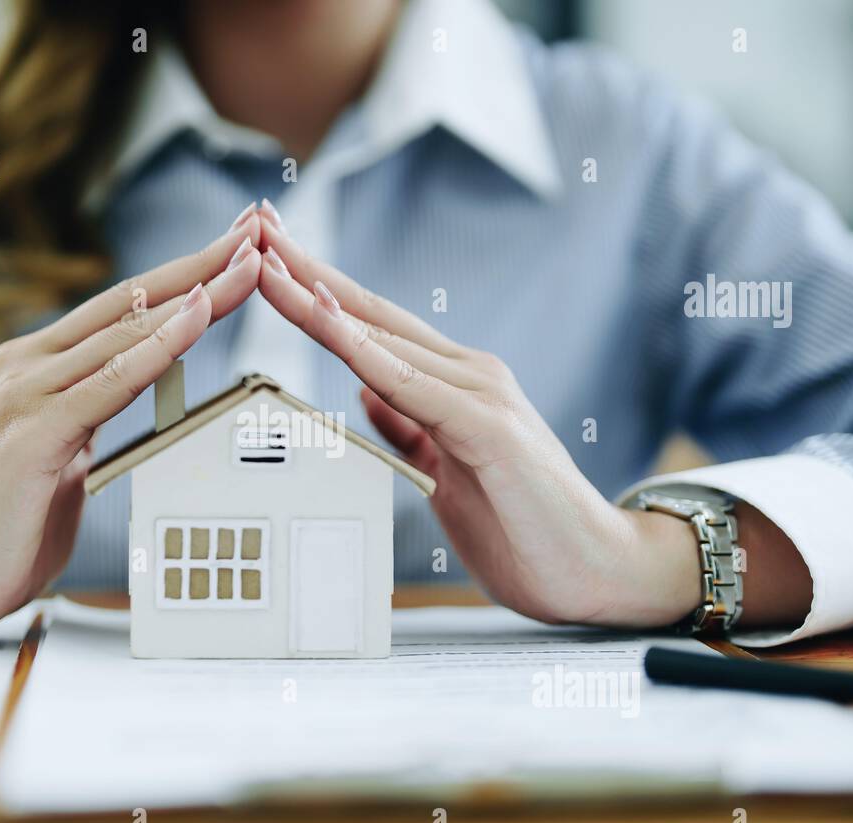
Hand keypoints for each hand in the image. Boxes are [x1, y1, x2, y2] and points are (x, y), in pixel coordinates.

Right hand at [0, 210, 264, 633]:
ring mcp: (25, 395)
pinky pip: (110, 383)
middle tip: (258, 226)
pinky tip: (196, 318)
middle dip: (203, 263)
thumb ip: (94, 405)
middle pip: (131, 302)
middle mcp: (28, 365)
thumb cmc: (12, 519)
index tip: (236, 247)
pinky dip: (158, 348)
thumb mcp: (66, 447)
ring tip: (248, 262)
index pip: (124, 307)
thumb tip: (139, 382)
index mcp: (37, 364)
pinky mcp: (32, 435)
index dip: (185, 273)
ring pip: (126, 332)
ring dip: (197, 294)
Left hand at [256, 211, 755, 627]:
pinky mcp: (492, 430)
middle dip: (307, 270)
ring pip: (385, 340)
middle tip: (256, 223)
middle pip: (371, 315)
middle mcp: (468, 375)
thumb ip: (409, 426)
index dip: (317, 290)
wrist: (596, 569)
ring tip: (270, 262)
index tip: (268, 255)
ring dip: (322, 301)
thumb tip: (366, 391)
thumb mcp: (444, 470)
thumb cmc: (522, 524)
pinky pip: (416, 388)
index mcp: (452, 384)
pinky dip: (369, 354)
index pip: (371, 327)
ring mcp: (483, 396)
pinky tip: (331, 326)